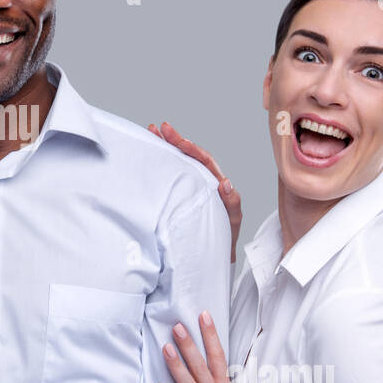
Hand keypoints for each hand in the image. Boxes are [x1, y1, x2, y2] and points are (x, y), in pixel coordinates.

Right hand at [148, 121, 241, 262]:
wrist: (215, 255)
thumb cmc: (225, 238)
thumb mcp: (232, 221)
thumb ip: (232, 203)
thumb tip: (226, 183)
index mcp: (215, 184)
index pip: (203, 160)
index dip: (191, 148)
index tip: (177, 139)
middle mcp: (203, 182)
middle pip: (188, 156)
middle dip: (174, 141)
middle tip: (158, 128)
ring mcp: (191, 188)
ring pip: (179, 164)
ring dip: (166, 148)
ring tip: (150, 134)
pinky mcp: (180, 197)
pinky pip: (172, 177)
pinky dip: (162, 165)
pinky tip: (150, 157)